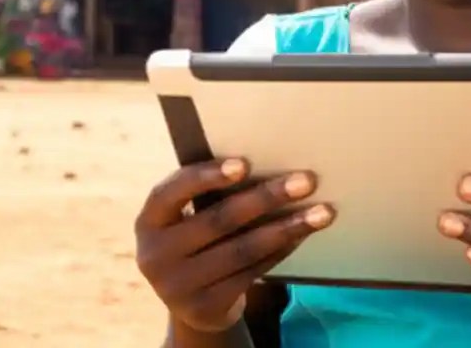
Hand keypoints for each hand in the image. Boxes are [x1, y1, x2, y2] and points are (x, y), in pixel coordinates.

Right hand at [134, 158, 334, 332]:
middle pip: (218, 220)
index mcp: (148, 221)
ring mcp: (178, 287)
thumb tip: (265, 163)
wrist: (189, 301)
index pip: (171, 192)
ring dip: (286, 228)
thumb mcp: (184, 219)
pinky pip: (252, 273)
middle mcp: (156, 255)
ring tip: (322, 212)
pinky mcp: (205, 307)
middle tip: (306, 180)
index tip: (244, 164)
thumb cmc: (195, 239)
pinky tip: (301, 235)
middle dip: (266, 197)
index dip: (206, 177)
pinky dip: (280, 250)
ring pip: (243, 250)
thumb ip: (206, 196)